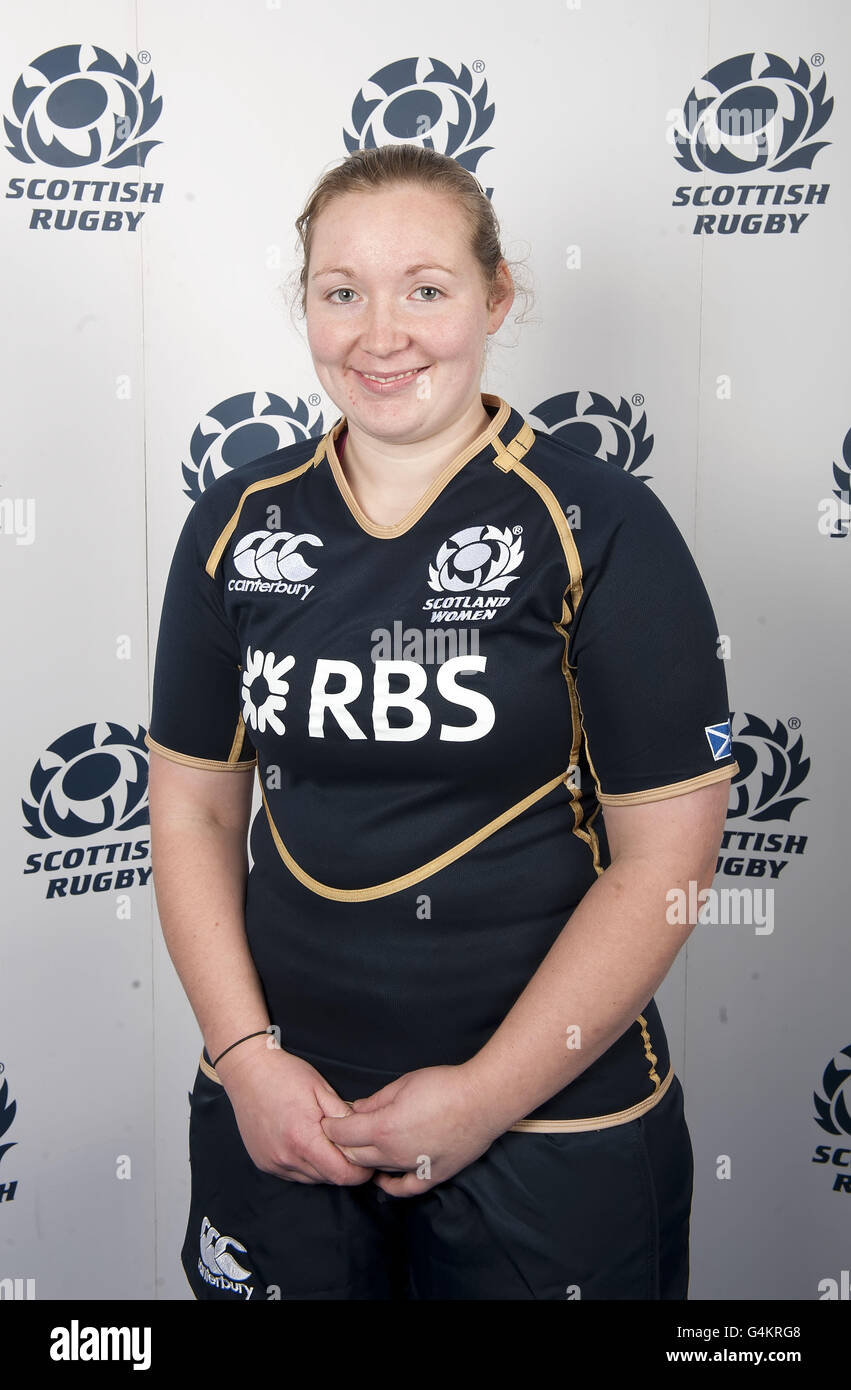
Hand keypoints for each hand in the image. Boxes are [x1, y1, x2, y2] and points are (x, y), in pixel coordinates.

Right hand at [215, 1037, 375, 1185]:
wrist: (248, 1071)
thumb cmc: (285, 1075)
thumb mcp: (322, 1089)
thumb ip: (343, 1118)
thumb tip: (361, 1137)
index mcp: (303, 1139)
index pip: (341, 1175)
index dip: (359, 1172)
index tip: (366, 1163)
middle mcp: (286, 1157)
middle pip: (327, 1179)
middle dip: (343, 1167)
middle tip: (347, 1146)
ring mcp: (272, 1163)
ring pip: (311, 1178)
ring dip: (323, 1166)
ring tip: (324, 1141)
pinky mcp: (263, 1163)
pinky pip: (293, 1174)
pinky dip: (305, 1164)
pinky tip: (305, 1143)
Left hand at [319, 1063, 503, 1196]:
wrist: (482, 1100)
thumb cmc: (444, 1086)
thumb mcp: (403, 1084)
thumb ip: (376, 1100)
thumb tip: (356, 1109)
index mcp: (382, 1128)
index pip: (342, 1134)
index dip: (331, 1126)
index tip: (328, 1121)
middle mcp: (393, 1153)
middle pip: (354, 1155)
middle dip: (343, 1144)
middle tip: (343, 1132)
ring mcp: (412, 1168)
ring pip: (376, 1170)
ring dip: (365, 1159)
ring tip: (363, 1146)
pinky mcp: (431, 1175)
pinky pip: (404, 1188)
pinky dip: (389, 1185)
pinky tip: (383, 1179)